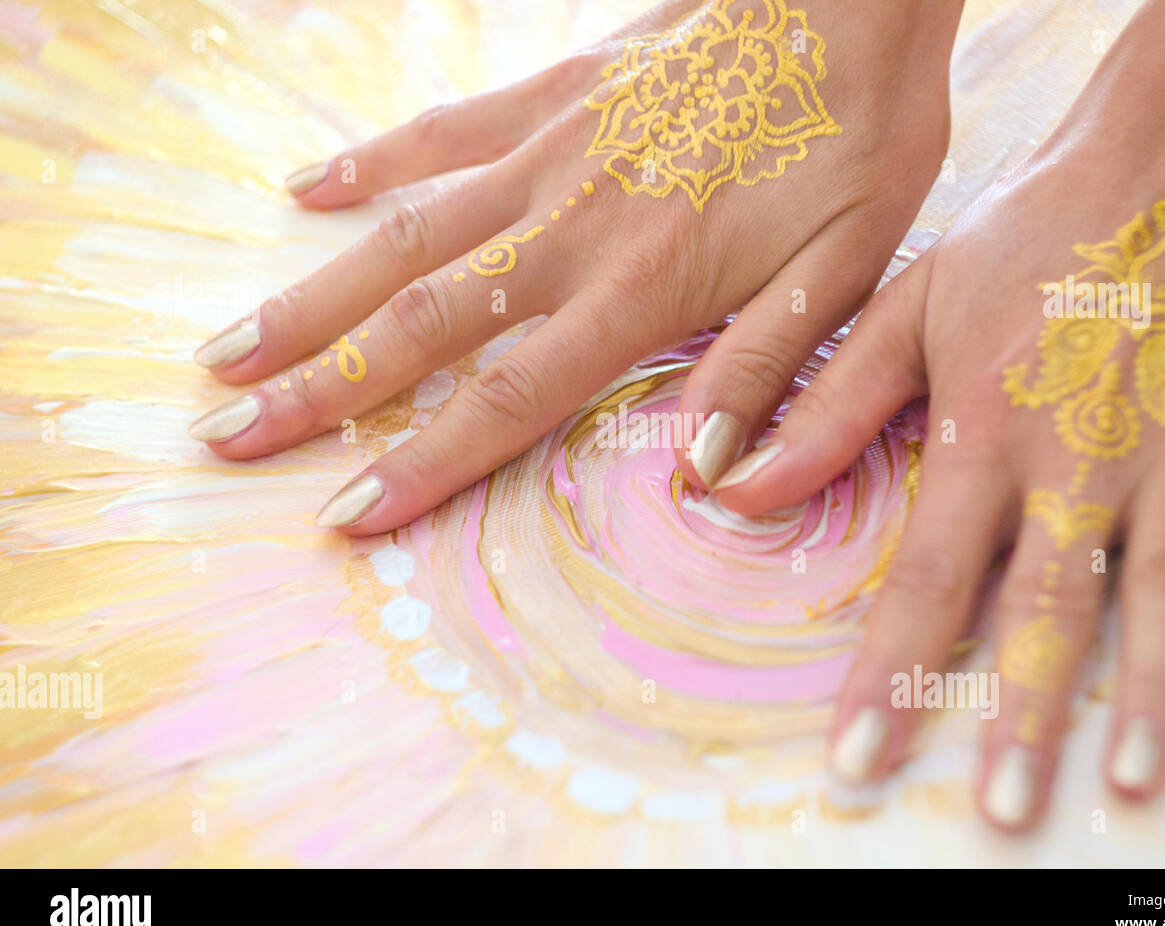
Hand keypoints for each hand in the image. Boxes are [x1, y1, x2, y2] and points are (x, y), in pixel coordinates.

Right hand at [188, 0, 963, 530]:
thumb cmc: (857, 137)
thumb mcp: (844, 273)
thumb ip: (763, 373)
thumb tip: (705, 477)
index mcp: (640, 287)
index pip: (508, 397)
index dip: (423, 461)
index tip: (345, 514)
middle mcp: (568, 226)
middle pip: (421, 324)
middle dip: (321, 390)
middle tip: (228, 436)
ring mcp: (546, 153)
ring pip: (402, 236)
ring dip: (310, 297)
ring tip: (228, 346)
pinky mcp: (549, 92)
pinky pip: (439, 133)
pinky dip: (368, 164)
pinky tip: (304, 191)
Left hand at [710, 0, 1164, 827]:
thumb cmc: (1028, 236)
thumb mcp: (907, 307)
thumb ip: (821, 409)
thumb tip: (725, 486)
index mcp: (985, 432)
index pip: (925, 581)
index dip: (888, 679)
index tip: (858, 763)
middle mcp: (1080, 456)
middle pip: (1045, 608)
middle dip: (1022, 717)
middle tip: (1004, 812)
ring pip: (1163, 594)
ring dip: (1149, 695)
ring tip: (1129, 782)